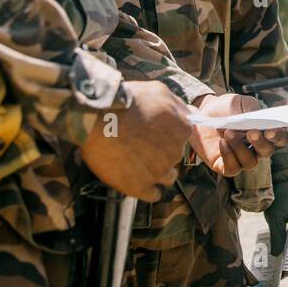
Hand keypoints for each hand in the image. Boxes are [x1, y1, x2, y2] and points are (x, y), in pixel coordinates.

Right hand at [80, 79, 190, 200]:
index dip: (169, 134)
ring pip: (167, 177)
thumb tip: (188, 114)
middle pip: (174, 156)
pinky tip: (137, 179)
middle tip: (141, 144)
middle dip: (161, 151)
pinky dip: (147, 189)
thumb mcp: (160, 91)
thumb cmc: (128, 102)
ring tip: (139, 163)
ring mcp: (159, 172)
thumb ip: (178, 106)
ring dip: (158, 172)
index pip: (183, 137)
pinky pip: (153, 194)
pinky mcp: (141, 187)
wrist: (99, 119)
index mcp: (182, 130)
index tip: (155, 132)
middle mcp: (175, 153)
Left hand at [191, 92, 287, 176]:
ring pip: (250, 163)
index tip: (270, 130)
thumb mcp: (240, 102)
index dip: (279, 137)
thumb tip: (259, 120)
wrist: (203, 112)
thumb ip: (252, 110)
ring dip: (240, 148)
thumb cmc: (226, 108)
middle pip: (267, 152)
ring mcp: (241, 158)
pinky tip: (222, 142)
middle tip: (251, 132)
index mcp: (264, 132)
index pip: (280, 138)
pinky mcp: (225, 165)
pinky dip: (228, 156)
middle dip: (260, 143)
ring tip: (228, 132)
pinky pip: (232, 169)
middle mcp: (256, 148)